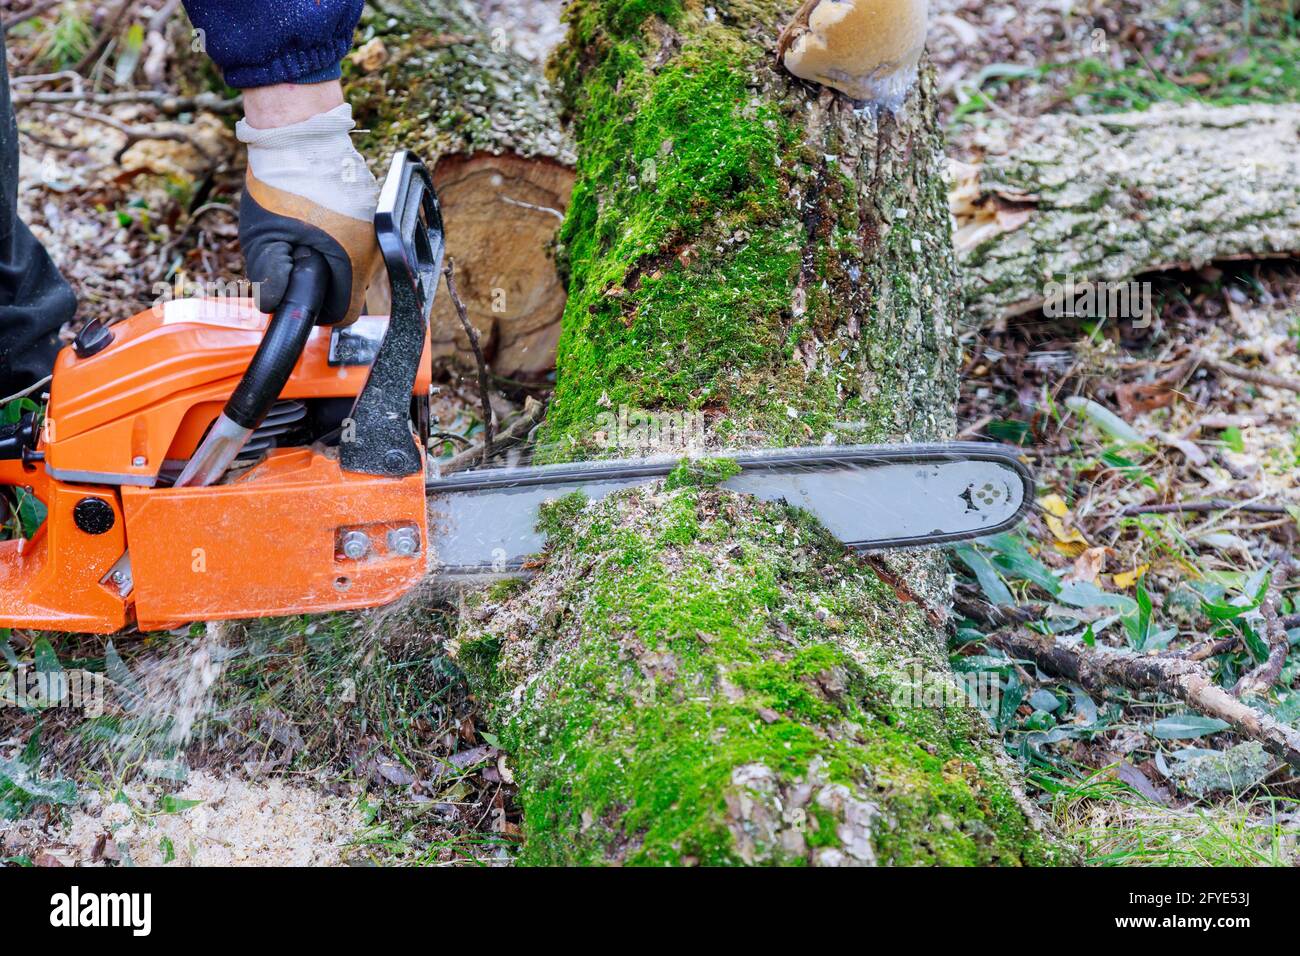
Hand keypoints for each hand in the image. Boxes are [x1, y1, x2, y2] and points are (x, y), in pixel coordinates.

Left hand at [237, 96, 379, 325]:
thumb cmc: (283, 182)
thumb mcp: (263, 237)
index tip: (299, 292)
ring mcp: (379, 228)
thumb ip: (268, 277)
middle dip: (322, 278)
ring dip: (331, 255)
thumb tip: (273, 305)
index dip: (317, 309)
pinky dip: (338, 233)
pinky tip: (317, 212)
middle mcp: (374, 249)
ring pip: (354, 262)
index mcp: (352, 261)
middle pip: (350, 287)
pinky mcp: (375, 210)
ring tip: (305, 228)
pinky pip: (357, 236)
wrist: (303, 134)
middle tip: (296, 252)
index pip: (344, 313)